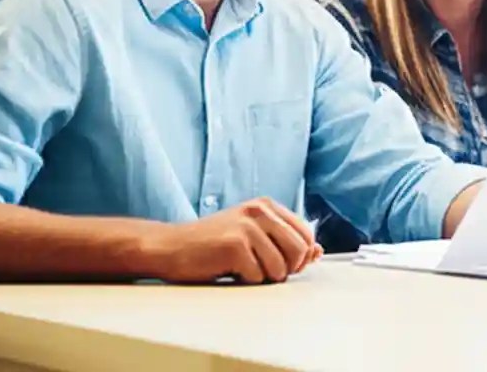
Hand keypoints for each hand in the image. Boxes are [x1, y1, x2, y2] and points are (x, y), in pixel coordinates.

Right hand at [141, 197, 322, 283]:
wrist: (168, 246)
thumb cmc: (210, 244)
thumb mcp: (252, 235)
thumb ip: (284, 240)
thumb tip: (317, 252)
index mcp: (267, 206)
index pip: (306, 233)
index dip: (301, 255)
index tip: (286, 264)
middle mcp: (259, 211)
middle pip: (299, 250)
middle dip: (286, 269)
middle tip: (264, 271)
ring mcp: (247, 227)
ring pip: (280, 267)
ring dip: (264, 277)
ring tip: (244, 269)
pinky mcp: (234, 245)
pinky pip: (257, 276)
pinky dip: (245, 280)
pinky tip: (228, 270)